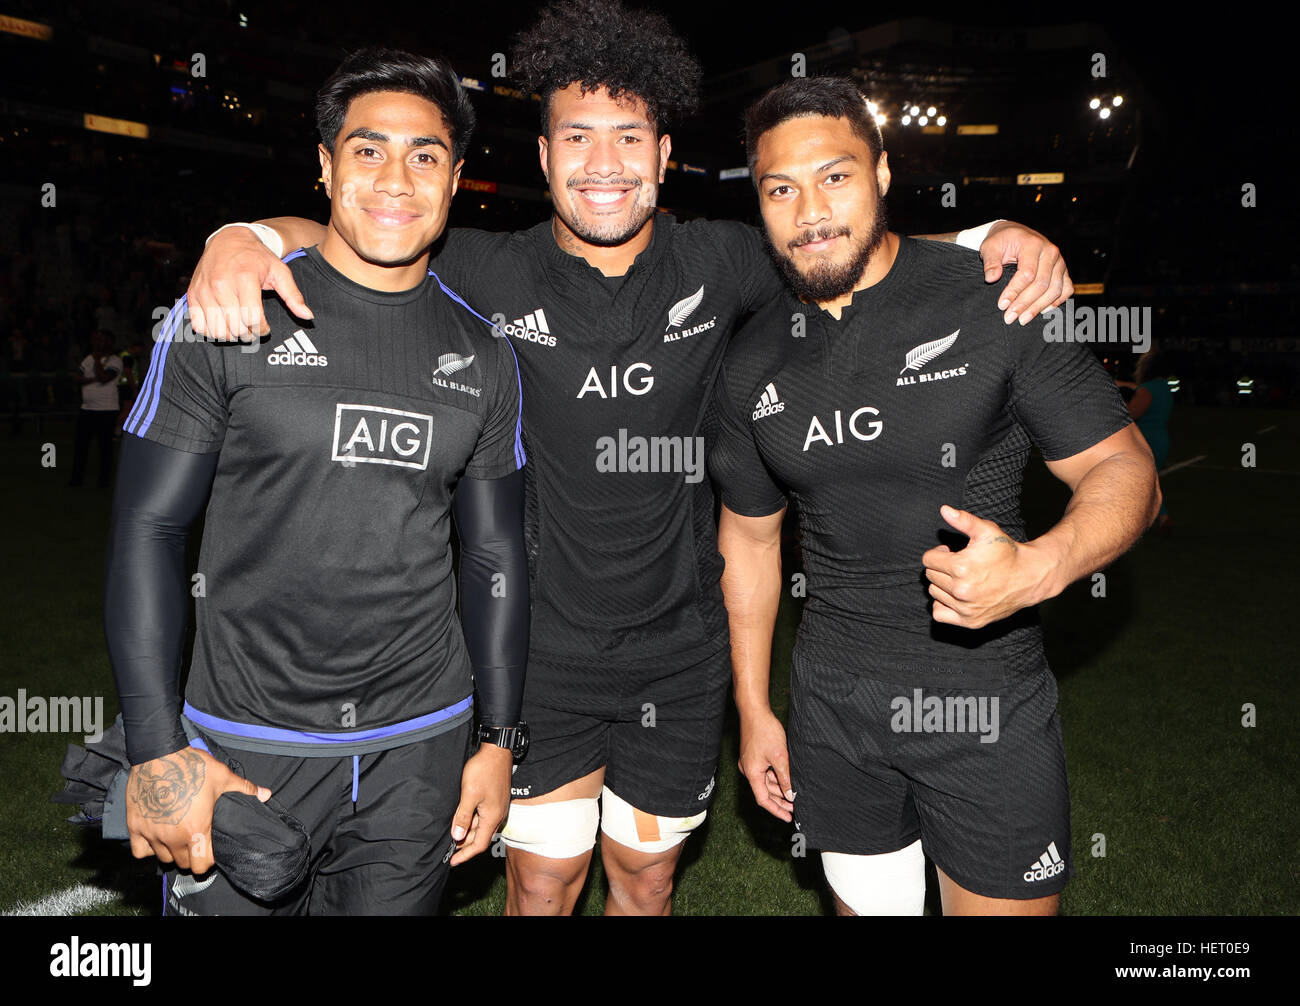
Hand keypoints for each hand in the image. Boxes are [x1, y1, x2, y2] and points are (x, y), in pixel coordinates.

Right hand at [125, 746, 271, 872]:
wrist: (159, 754)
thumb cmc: (192, 766)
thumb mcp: (223, 777)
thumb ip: (245, 789)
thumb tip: (266, 794)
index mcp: (197, 829)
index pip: (202, 864)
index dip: (209, 859)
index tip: (210, 849)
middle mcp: (174, 837)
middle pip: (184, 864)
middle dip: (192, 856)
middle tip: (196, 842)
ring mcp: (153, 834)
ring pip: (164, 858)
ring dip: (173, 852)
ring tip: (179, 838)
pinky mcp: (135, 827)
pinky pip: (140, 851)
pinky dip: (148, 848)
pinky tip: (158, 837)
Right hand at [186, 226, 312, 340]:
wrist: (229, 239)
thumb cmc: (257, 257)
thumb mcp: (280, 271)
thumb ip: (293, 295)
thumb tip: (308, 317)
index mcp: (244, 278)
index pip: (253, 318)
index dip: (262, 329)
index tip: (266, 327)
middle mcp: (221, 284)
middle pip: (236, 327)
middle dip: (249, 335)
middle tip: (254, 330)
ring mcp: (204, 290)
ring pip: (217, 330)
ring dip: (231, 336)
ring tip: (240, 328)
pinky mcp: (192, 294)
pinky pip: (198, 325)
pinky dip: (211, 332)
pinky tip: (223, 325)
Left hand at [449, 743, 511, 865]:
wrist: (497, 751)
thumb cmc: (484, 770)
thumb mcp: (469, 794)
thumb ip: (463, 816)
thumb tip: (457, 836)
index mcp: (492, 817)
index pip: (479, 845)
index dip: (465, 855)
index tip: (452, 862)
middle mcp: (497, 815)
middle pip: (480, 838)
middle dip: (464, 845)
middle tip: (448, 849)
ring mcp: (497, 807)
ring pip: (481, 827)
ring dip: (467, 833)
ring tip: (452, 834)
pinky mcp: (495, 800)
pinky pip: (483, 817)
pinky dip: (472, 822)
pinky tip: (462, 819)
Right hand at [738, 707, 793, 821]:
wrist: (754, 710)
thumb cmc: (765, 730)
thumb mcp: (779, 756)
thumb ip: (785, 777)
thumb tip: (790, 794)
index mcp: (752, 773)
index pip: (763, 799)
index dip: (776, 810)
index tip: (788, 817)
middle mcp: (749, 770)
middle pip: (765, 792)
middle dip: (780, 801)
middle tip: (795, 808)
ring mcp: (751, 763)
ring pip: (766, 782)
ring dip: (779, 789)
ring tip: (794, 795)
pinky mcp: (754, 756)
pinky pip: (765, 772)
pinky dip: (776, 778)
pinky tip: (787, 779)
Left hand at [922, 505, 1054, 628]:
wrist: (1029, 576)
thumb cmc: (1008, 552)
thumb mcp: (987, 531)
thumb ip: (963, 520)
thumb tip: (944, 510)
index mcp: (961, 568)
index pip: (928, 560)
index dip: (938, 552)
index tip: (951, 551)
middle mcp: (961, 591)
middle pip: (930, 576)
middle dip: (941, 567)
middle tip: (959, 564)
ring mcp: (965, 608)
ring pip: (934, 593)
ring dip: (943, 584)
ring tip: (961, 578)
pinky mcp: (970, 621)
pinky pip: (939, 613)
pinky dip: (943, 604)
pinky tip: (956, 595)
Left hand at [978, 221, 1073, 324]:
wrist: (1015, 234)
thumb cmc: (1002, 241)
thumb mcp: (990, 246)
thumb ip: (990, 261)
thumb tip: (991, 278)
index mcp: (1033, 244)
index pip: (1028, 273)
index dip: (1015, 291)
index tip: (1002, 305)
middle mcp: (1051, 252)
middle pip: (1042, 284)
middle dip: (1025, 304)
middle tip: (1010, 318)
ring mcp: (1059, 262)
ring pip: (1055, 289)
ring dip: (1038, 307)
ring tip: (1022, 319)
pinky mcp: (1063, 270)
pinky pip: (1066, 288)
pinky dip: (1057, 302)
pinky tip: (1042, 311)